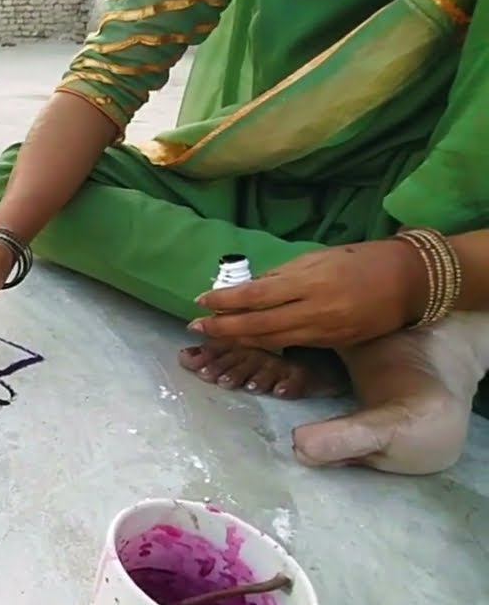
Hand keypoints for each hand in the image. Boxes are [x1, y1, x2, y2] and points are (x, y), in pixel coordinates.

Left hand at [190, 240, 426, 349]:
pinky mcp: (333, 344)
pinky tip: (246, 341)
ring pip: (271, 340)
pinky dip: (264, 344)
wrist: (409, 281)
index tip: (200, 300)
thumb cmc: (359, 260)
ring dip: (238, 339)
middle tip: (195, 326)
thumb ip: (281, 277)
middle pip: (258, 324)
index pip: (256, 295)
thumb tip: (246, 289)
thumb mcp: (316, 259)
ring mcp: (324, 330)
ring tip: (212, 335)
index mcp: (309, 281)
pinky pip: (290, 346)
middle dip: (222, 327)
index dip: (224, 301)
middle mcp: (314, 309)